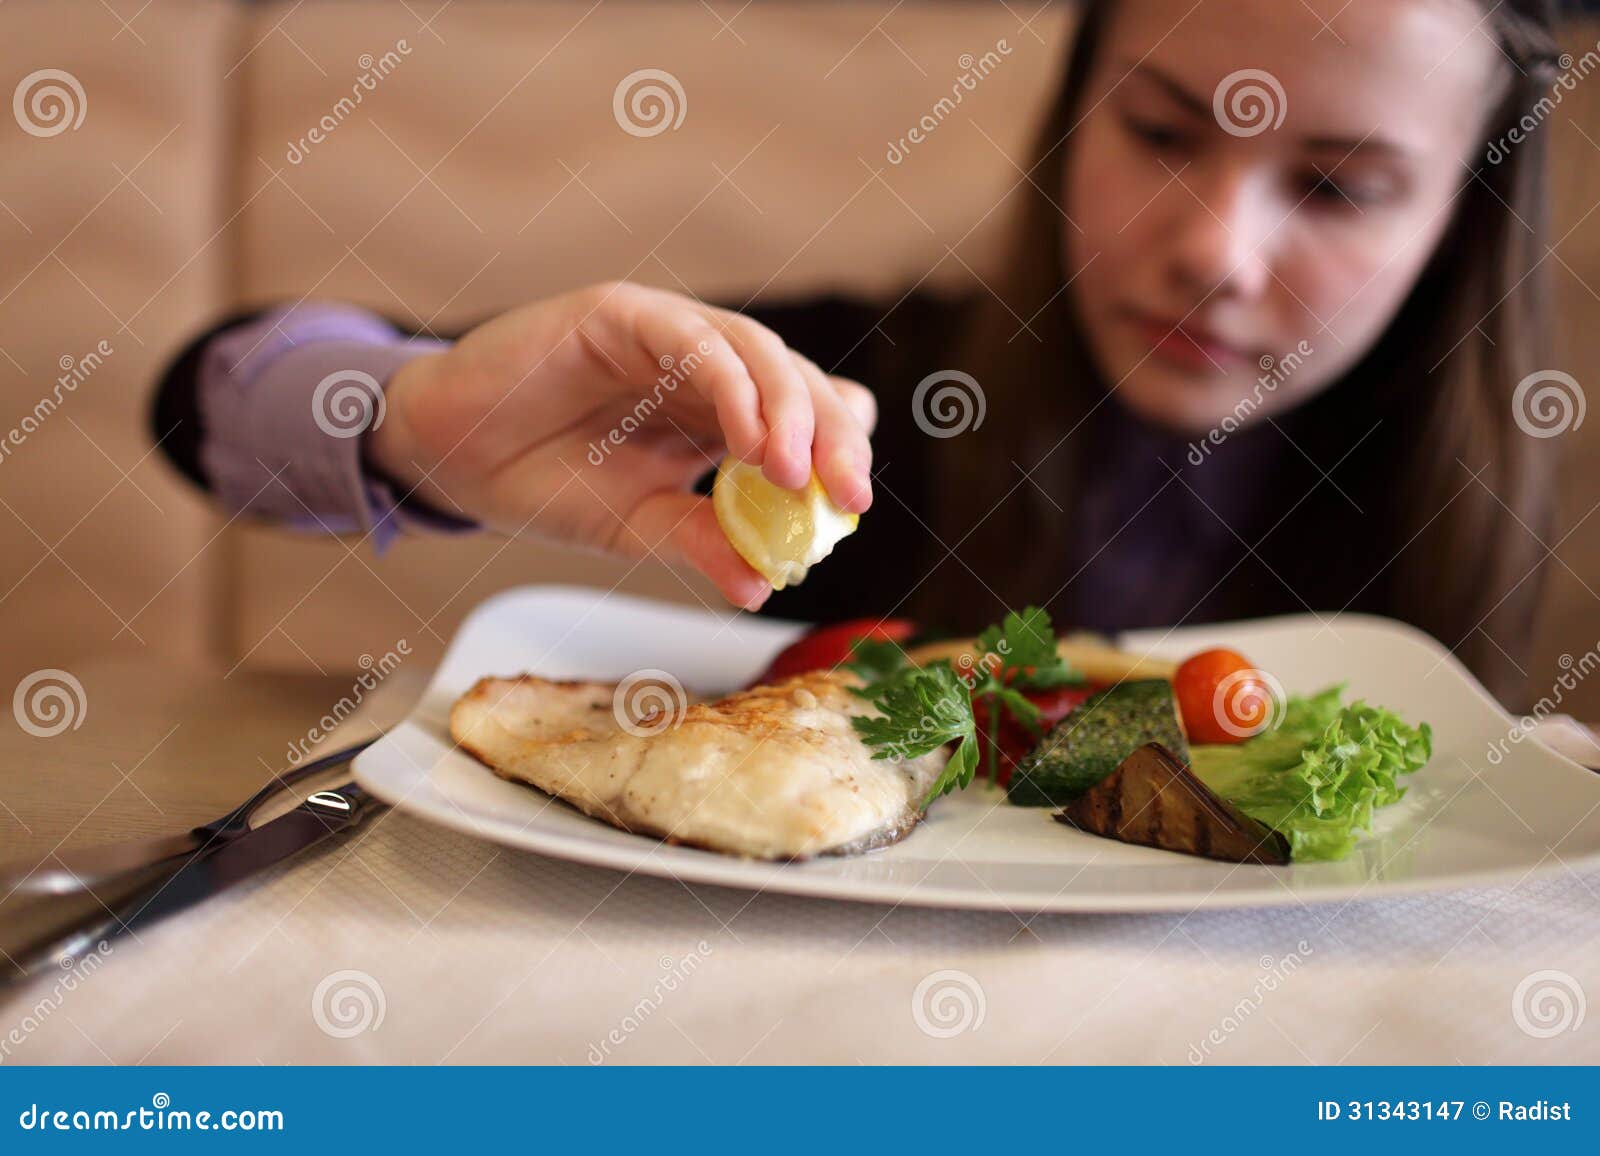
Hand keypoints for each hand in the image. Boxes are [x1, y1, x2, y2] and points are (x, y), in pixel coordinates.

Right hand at [366, 281, 876, 608]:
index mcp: (721, 412)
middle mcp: (705, 366)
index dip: (839, 452)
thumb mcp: (636, 526)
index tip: (853, 509)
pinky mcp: (621, 313)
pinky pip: (692, 339)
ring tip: (797, 474)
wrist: (450, 456)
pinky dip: (729, 385)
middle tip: (848, 497)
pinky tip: (747, 438)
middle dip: (831, 438)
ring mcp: (667, 332)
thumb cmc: (544, 480)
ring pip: (757, 352)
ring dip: (788, 411)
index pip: (806, 418)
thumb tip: (762, 584)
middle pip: (798, 382)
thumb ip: (701, 542)